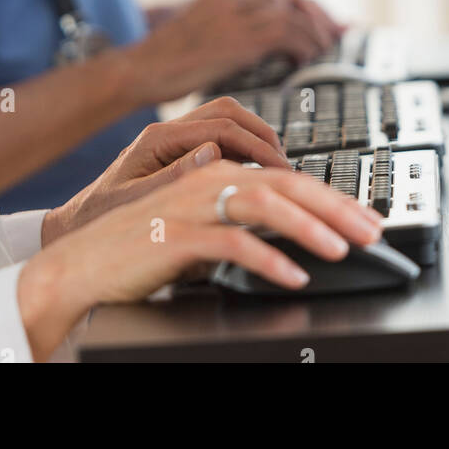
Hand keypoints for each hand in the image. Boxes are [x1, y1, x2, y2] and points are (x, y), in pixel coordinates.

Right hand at [19, 159, 383, 361]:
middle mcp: (206, 179)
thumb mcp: (198, 229)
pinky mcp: (174, 238)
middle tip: (371, 231)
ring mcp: (190, 207)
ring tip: (341, 249)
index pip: (286, 177)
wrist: (78, 265)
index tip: (364, 219)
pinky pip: (230, 244)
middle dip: (334, 207)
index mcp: (214, 172)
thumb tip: (286, 226)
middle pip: (284, 184)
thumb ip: (236, 220)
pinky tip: (292, 276)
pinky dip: (266, 260)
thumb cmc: (136, 250)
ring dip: (309, 227)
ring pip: (263, 204)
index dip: (330, 197)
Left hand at [43, 97, 288, 242]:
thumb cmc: (101, 219)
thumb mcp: (137, 204)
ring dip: (253, 136)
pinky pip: (215, 137)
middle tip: (284, 163)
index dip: (256, 145)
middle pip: (227, 111)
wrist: (76, 227)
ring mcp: (171, 141)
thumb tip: (213, 154)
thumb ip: (174, 178)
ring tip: (274, 165)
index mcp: (158, 139)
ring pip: (223, 119)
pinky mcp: (174, 153)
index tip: (280, 168)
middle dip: (261, 132)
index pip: (221, 128)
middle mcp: (166, 132)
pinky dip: (240, 148)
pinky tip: (251, 172)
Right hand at [125, 0, 344, 101]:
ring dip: (316, 33)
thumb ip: (234, 28)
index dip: (309, 7)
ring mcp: (237, 10)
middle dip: (320, 17)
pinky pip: (286, 32)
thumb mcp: (202, 32)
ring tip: (325, 52)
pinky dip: (302, 45)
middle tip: (339, 35)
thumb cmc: (167, 60)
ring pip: (293, 13)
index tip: (328, 22)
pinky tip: (305, 61)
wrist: (141, 68)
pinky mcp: (240, 34)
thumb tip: (271, 43)